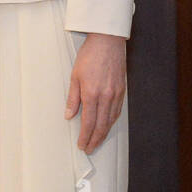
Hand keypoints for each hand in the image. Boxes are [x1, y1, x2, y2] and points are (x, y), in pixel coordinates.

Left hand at [65, 32, 126, 152]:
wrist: (108, 42)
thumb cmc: (90, 56)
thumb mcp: (75, 75)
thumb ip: (73, 98)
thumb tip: (69, 115)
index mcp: (92, 94)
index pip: (89, 122)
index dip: (85, 136)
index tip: (82, 144)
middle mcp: (106, 97)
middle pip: (101, 126)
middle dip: (95, 140)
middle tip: (89, 148)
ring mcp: (116, 95)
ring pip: (110, 121)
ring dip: (103, 134)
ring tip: (97, 141)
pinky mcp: (122, 91)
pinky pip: (117, 112)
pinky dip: (111, 122)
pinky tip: (107, 125)